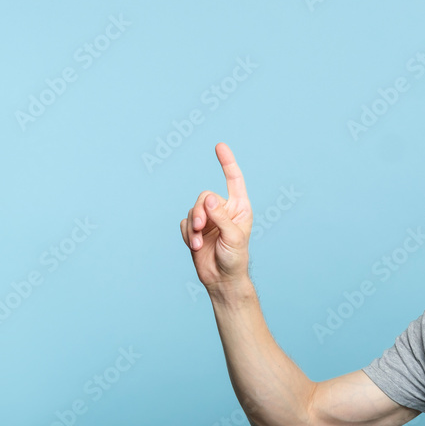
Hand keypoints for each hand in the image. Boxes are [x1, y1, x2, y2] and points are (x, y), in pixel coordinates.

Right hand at [180, 142, 253, 294]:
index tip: (219, 146)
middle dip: (200, 211)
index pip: (233, 179)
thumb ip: (221, 217)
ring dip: (193, 227)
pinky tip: (195, 246)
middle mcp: (224, 210)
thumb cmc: (235, 259)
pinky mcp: (195, 230)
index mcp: (239, 208)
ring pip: (193, 209)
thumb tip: (209, 199)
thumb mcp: (232, 237)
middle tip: (200, 227)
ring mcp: (209, 220)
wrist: (221, 279)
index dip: (227, 162)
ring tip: (198, 243)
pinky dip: (187, 234)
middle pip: (205, 196)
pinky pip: (185, 222)